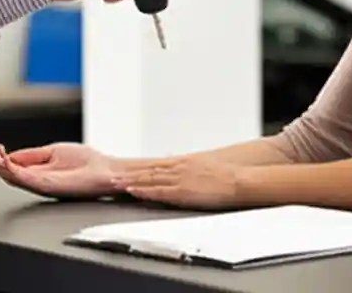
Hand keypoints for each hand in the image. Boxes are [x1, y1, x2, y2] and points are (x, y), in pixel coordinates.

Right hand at [0, 141, 120, 199]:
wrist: (106, 172)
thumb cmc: (88, 164)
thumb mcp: (53, 152)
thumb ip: (32, 155)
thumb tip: (11, 153)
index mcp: (38, 173)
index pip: (12, 167)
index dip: (0, 156)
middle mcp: (36, 181)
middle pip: (7, 173)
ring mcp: (40, 184)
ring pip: (10, 176)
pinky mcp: (45, 185)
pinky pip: (21, 177)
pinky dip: (9, 167)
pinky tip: (2, 157)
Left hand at [113, 157, 244, 209]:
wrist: (240, 180)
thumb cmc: (226, 176)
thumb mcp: (203, 165)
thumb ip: (186, 164)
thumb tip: (172, 158)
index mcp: (183, 162)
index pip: (155, 164)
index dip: (137, 167)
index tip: (123, 168)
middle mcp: (178, 168)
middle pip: (148, 170)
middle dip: (129, 173)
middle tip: (111, 175)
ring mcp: (180, 179)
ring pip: (150, 179)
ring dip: (132, 181)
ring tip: (116, 182)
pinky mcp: (184, 191)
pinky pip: (160, 191)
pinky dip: (145, 191)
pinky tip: (134, 191)